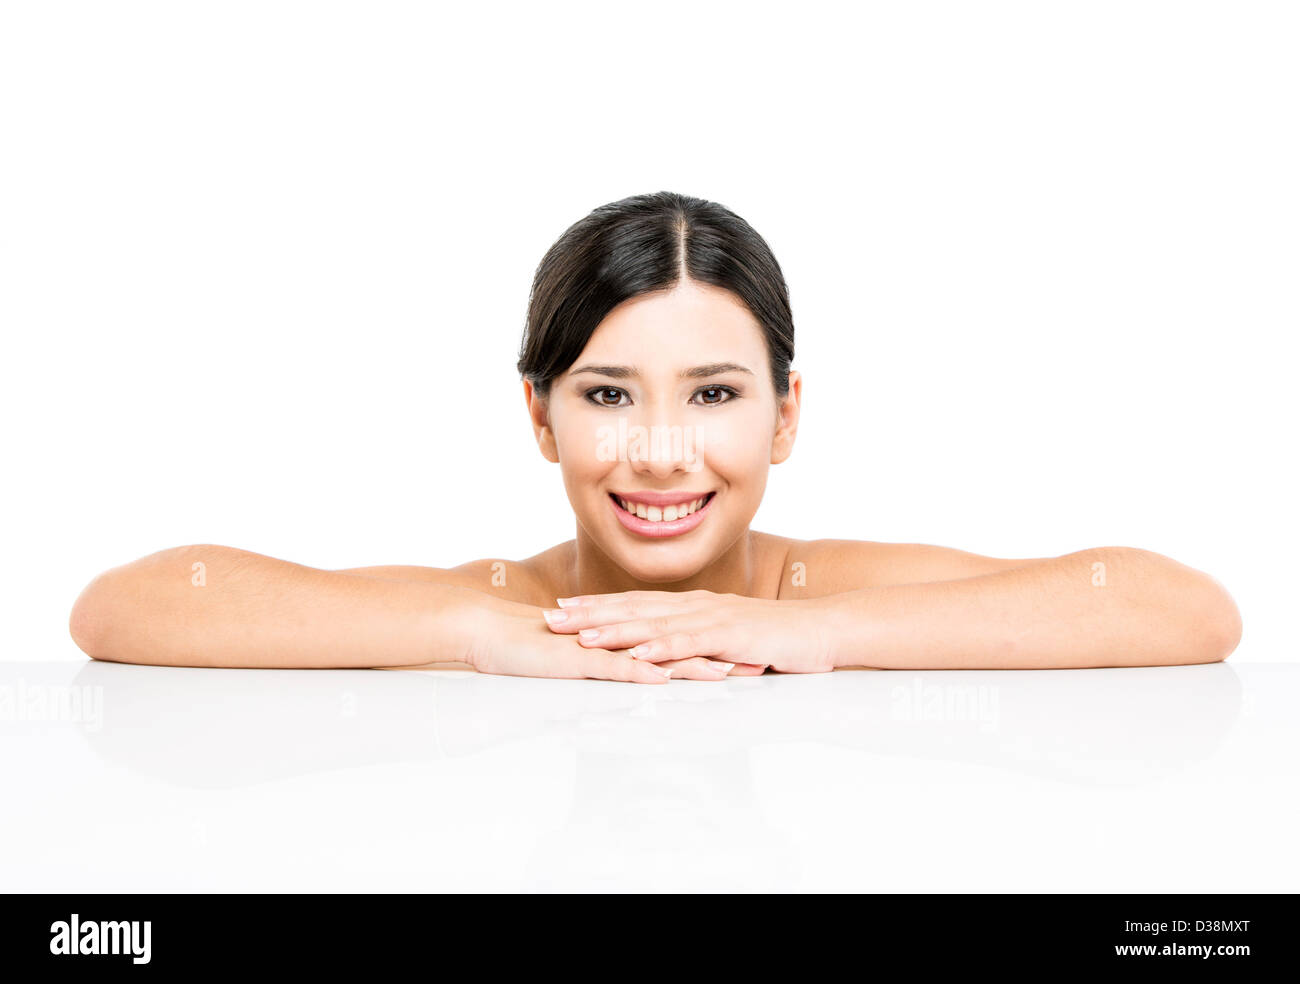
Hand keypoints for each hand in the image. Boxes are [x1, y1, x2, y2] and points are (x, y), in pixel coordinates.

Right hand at [457, 597, 740, 683]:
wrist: (488, 631)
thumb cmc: (528, 646)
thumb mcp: (580, 657)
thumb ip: (608, 661)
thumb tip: (637, 672)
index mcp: (622, 635)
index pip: (676, 639)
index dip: (713, 645)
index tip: (748, 653)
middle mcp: (618, 636)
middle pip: (678, 644)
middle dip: (719, 654)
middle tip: (759, 662)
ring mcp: (599, 646)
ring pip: (654, 654)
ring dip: (693, 665)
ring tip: (730, 674)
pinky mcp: (577, 659)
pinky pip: (613, 667)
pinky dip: (641, 673)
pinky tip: (665, 680)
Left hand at [541, 590, 836, 673]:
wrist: (821, 630)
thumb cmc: (777, 637)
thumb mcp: (728, 637)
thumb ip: (697, 641)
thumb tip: (667, 654)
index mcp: (694, 605)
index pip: (636, 602)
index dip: (597, 605)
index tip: (562, 607)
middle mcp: (697, 606)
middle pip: (634, 608)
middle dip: (590, 614)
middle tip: (552, 618)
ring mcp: (713, 618)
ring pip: (655, 623)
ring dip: (615, 629)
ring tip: (580, 635)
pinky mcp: (731, 636)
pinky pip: (690, 642)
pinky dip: (661, 647)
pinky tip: (637, 653)